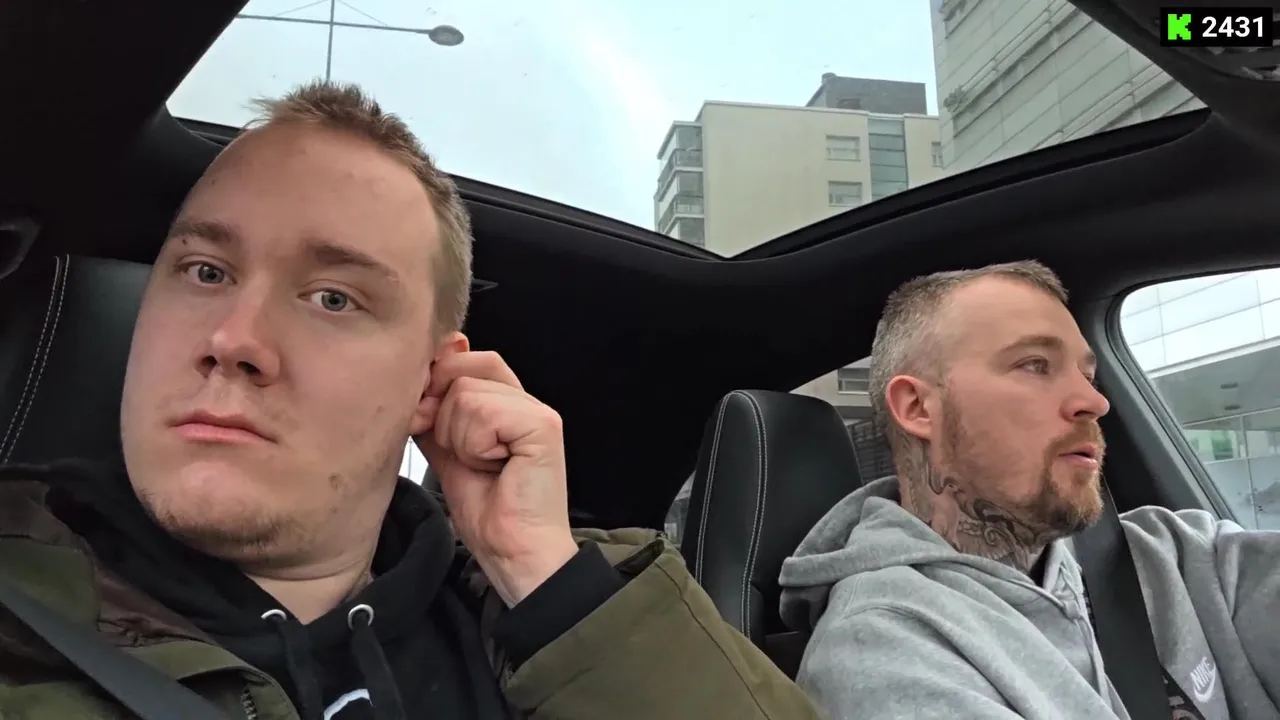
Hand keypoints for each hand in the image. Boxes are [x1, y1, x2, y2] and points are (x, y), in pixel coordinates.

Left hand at [414, 351, 577, 605]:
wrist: (512, 551)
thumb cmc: (488, 510)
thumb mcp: (445, 449)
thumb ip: (434, 412)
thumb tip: (415, 376)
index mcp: (506, 402)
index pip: (465, 359)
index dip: (437, 380)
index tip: (426, 418)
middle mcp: (525, 400)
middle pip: (462, 370)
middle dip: (442, 413)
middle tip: (457, 452)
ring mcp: (537, 410)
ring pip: (466, 394)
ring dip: (459, 438)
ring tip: (481, 465)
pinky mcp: (542, 426)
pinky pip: (484, 414)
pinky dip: (475, 446)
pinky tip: (494, 467)